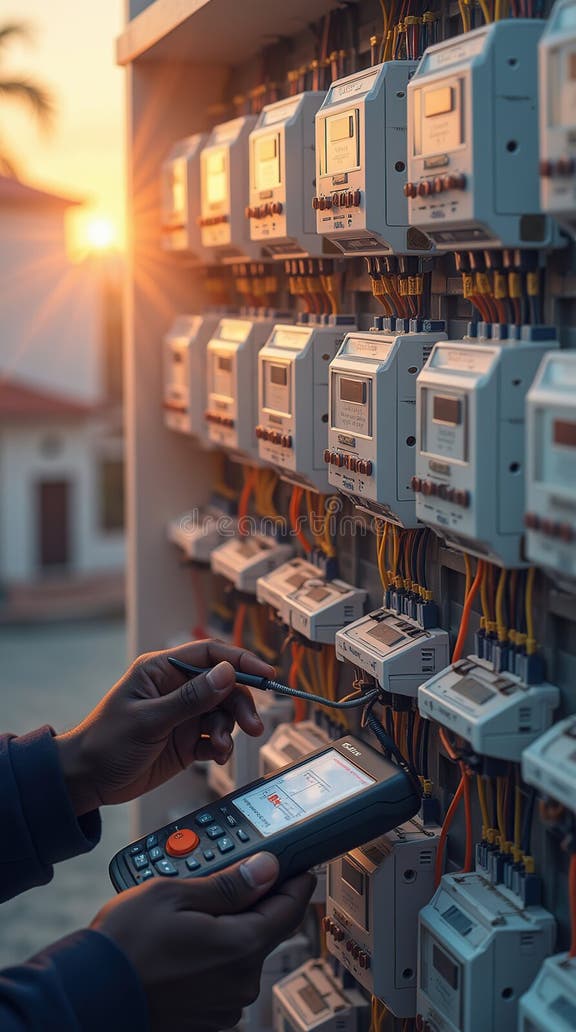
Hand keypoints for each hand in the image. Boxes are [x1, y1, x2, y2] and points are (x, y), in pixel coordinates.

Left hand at [55, 640, 273, 815]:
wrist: (87, 781)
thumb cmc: (106, 742)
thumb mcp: (149, 719)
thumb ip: (190, 698)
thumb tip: (226, 673)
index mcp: (162, 670)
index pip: (210, 655)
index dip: (241, 661)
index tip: (266, 674)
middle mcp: (177, 689)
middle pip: (224, 686)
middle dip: (241, 704)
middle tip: (254, 725)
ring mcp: (183, 715)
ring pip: (224, 713)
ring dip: (229, 730)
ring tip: (221, 748)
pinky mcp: (187, 741)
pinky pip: (216, 738)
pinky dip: (221, 747)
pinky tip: (216, 756)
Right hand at [92, 852, 314, 1030]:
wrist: (89, 995)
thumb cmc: (124, 943)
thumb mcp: (172, 893)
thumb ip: (227, 883)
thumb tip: (267, 869)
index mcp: (240, 947)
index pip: (289, 909)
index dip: (296, 881)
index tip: (299, 864)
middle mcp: (241, 982)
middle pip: (266, 930)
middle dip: (254, 902)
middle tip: (232, 876)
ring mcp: (225, 1005)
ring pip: (243, 953)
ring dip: (231, 930)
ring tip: (195, 909)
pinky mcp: (208, 1019)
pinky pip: (224, 977)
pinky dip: (214, 956)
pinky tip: (185, 942)